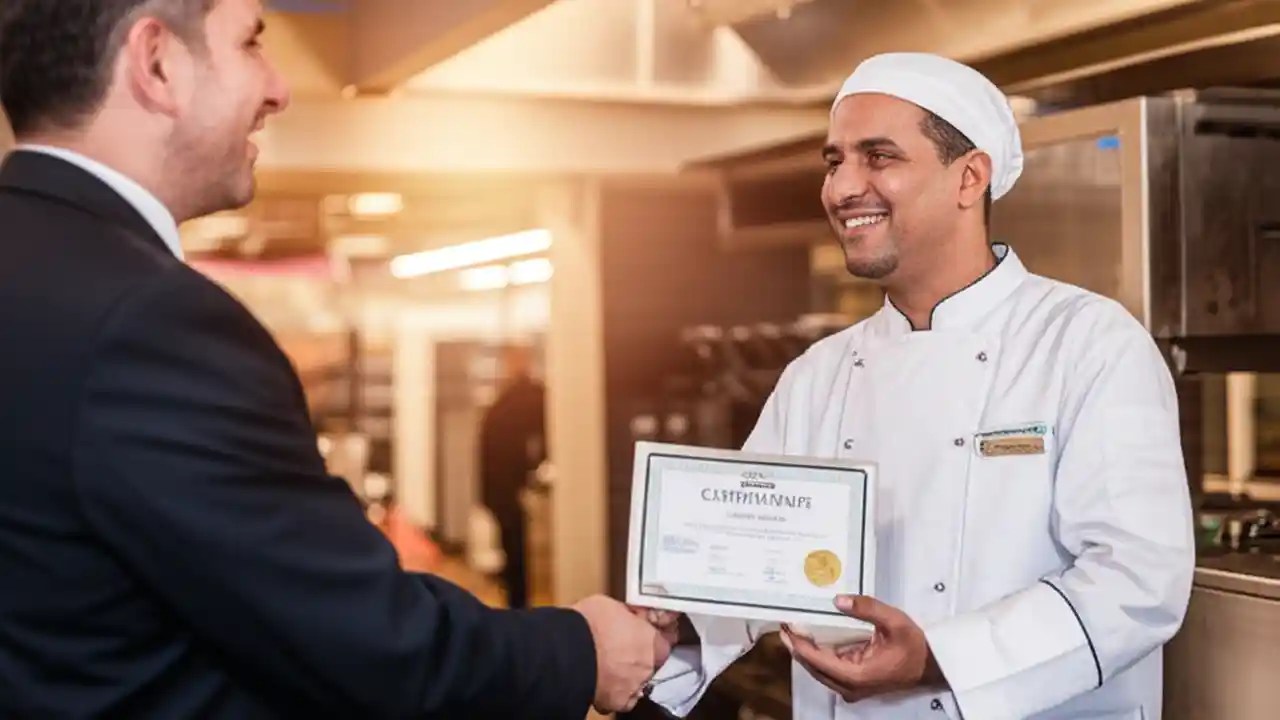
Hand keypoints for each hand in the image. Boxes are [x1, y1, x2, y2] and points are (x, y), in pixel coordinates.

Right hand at [573, 595, 672, 712]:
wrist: (568, 648)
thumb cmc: (590, 623)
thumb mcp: (613, 605)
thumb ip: (627, 616)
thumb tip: (626, 617)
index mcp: (652, 641)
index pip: (662, 641)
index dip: (648, 638)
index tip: (639, 634)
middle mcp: (648, 666)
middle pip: (649, 664)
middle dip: (637, 657)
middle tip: (618, 649)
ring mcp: (634, 687)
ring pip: (635, 683)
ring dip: (626, 676)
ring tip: (606, 667)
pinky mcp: (617, 703)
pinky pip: (620, 700)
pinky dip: (613, 693)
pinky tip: (601, 683)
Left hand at [780, 595, 945, 704]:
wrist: (930, 665)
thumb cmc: (913, 645)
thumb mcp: (894, 621)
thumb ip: (867, 609)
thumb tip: (839, 600)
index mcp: (856, 675)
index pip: (818, 660)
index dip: (799, 644)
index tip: (786, 628)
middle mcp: (849, 686)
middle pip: (814, 667)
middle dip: (797, 646)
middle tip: (784, 624)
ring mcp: (851, 687)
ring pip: (819, 670)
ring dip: (805, 651)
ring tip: (792, 629)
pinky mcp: (854, 683)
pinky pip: (829, 668)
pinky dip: (818, 654)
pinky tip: (811, 638)